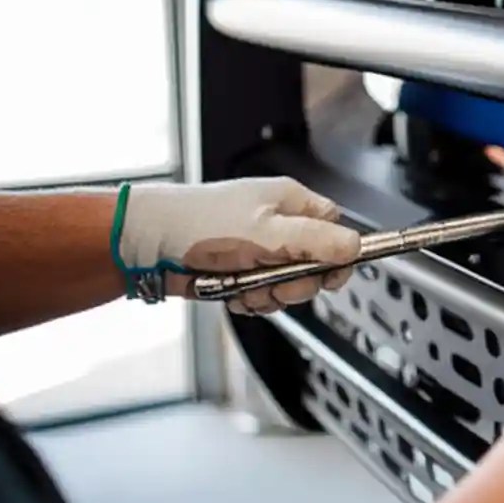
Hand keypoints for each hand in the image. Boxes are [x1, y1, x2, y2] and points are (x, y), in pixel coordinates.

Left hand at [112, 177, 361, 314]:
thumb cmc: (199, 225)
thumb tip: (356, 247)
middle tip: (276, 282)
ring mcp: (258, 248)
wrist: (147, 243)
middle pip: (314, 263)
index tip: (328, 275)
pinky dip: (250, 299)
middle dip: (296, 282)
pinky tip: (233, 291)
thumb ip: (316, 242)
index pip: (335, 229)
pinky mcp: (239, 270)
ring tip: (245, 286)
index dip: (337, 255)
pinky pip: (262, 294)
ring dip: (269, 294)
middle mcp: (277, 224)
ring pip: (287, 284)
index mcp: (290, 203)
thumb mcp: (268, 233)